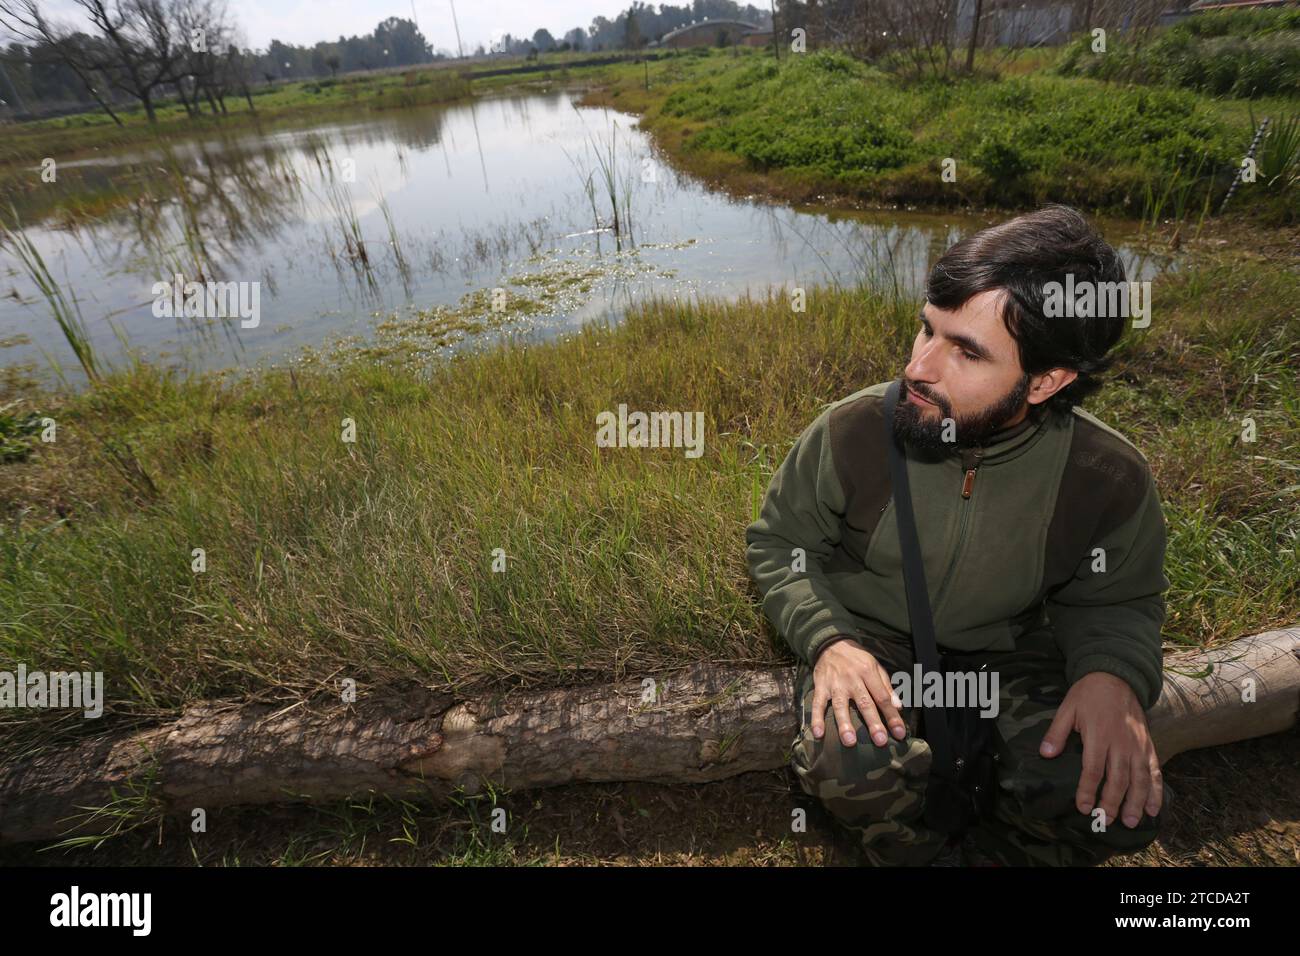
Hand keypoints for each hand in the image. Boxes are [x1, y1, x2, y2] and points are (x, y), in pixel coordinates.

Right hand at [811, 640, 907, 747]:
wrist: (831, 643)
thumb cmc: (857, 658)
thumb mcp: (875, 666)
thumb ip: (886, 686)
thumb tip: (898, 706)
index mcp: (868, 672)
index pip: (883, 697)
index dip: (892, 716)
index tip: (899, 733)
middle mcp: (852, 678)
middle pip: (864, 703)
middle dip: (873, 723)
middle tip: (880, 741)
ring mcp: (835, 684)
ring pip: (840, 705)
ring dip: (844, 723)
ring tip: (849, 741)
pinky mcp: (820, 686)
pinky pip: (817, 703)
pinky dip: (816, 718)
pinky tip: (819, 733)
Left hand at [1039, 671, 1162, 828]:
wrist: (1117, 676)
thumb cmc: (1088, 694)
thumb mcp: (1067, 708)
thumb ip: (1056, 732)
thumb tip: (1045, 754)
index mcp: (1099, 735)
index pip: (1093, 769)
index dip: (1088, 790)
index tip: (1083, 808)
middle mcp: (1121, 743)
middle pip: (1118, 779)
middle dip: (1112, 803)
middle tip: (1106, 822)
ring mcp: (1137, 745)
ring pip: (1140, 779)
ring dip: (1136, 802)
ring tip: (1132, 821)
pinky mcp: (1148, 744)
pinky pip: (1155, 770)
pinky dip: (1157, 790)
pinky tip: (1154, 808)